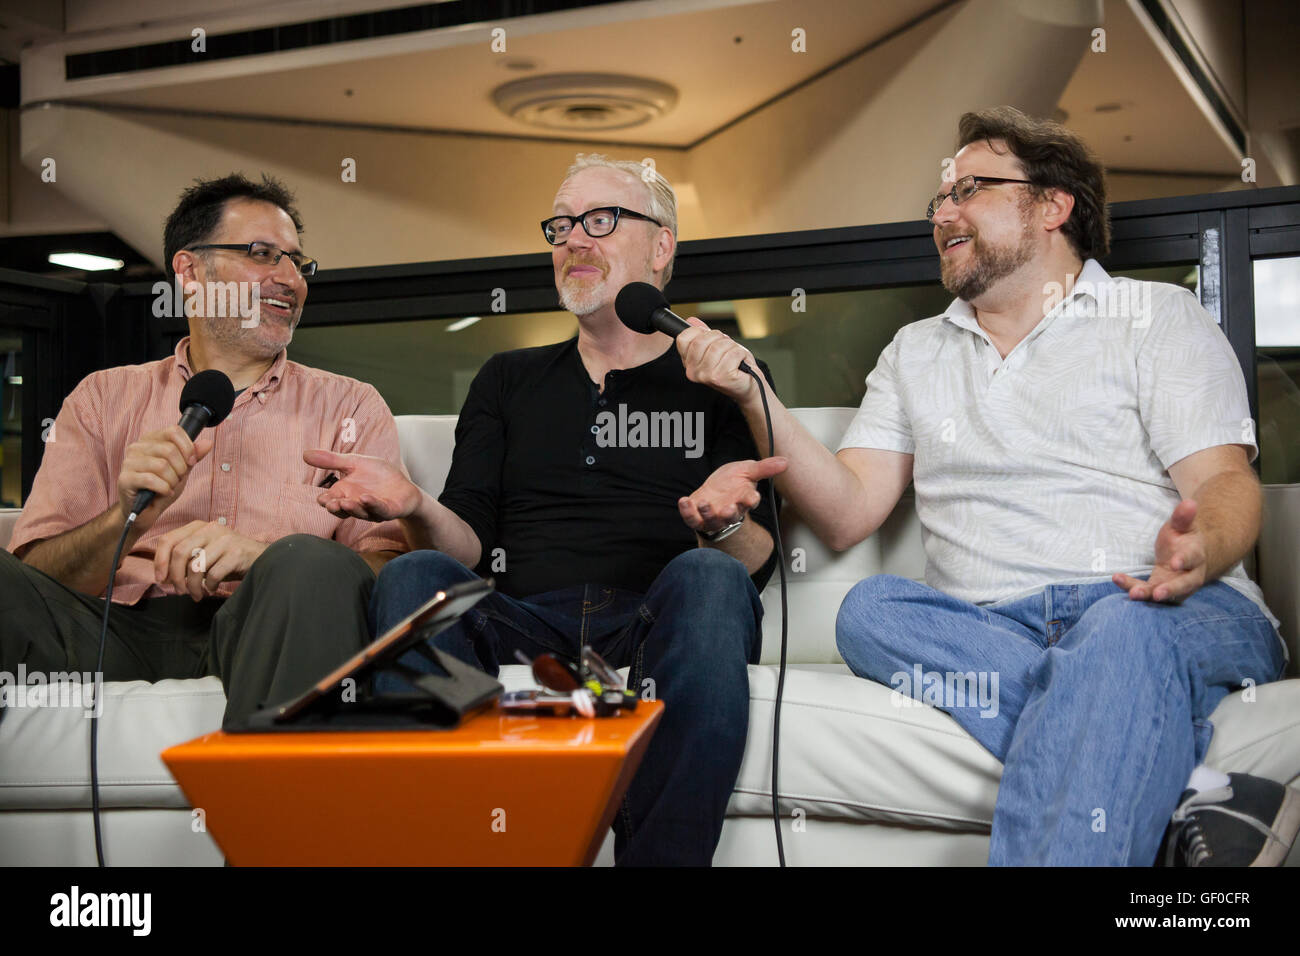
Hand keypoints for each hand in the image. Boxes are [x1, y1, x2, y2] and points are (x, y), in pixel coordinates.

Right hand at [117, 425, 213, 531]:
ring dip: (172, 480)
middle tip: (176, 479)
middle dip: (180, 469)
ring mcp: (129, 462)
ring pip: (161, 465)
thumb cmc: (163, 488)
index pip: (174, 431)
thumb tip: (208, 443)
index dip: (188, 448)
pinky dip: (164, 489)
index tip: (191, 462)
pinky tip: (164, 492)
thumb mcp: (183, 469)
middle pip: (169, 450)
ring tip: (169, 486)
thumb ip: (194, 455)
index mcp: (151, 440)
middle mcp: (137, 447)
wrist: (146, 511)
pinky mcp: (125, 478)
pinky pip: (151, 480)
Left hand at [152, 520, 268, 600]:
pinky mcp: (237, 553)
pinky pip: (214, 574)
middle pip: (180, 553)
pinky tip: (213, 589)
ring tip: (196, 595)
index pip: (168, 540)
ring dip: (193, 586)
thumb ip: (186, 557)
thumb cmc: (228, 558)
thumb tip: (163, 575)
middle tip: (179, 591)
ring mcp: (225, 540)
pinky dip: (210, 586)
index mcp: (198, 526)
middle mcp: (211, 529)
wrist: (262, 558)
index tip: (161, 579)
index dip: (160, 561)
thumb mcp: (205, 552)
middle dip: (176, 577)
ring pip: (196, 566)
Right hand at [303, 448, 421, 521]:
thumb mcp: (354, 463)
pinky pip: (380, 510)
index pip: (330, 501)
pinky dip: (373, 505)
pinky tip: (366, 498)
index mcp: (344, 494)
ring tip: (346, 501)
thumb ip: (331, 461)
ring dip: (353, 508)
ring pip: (360, 512)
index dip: (326, 501)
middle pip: (342, 510)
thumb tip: (304, 453)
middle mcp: (356, 505)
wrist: (403, 485)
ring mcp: (372, 510)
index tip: (322, 498)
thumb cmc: (377, 475)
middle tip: (331, 503)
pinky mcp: (389, 511)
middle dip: (336, 507)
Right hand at [676, 317, 760, 403]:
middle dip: (719, 338)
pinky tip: (740, 361)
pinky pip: (733, 353)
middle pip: (701, 340)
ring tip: (734, 356)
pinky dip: (741, 353)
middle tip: (726, 348)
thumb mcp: (716, 347)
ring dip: (731, 347)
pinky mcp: (721, 377)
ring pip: (718, 346)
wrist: (748, 385)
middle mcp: (694, 371)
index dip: (699, 331)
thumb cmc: (733, 367)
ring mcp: (706, 375)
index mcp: (688, 363)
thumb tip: (691, 321)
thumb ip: (702, 335)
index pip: (683, 338)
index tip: (711, 337)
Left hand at [679, 457, 786, 536]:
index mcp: (743, 500)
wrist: (715, 492)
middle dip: (730, 513)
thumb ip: (764, 468)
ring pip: (712, 519)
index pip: (749, 502)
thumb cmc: (733, 483)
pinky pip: (691, 518)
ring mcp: (712, 516)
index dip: (750, 500)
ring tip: (703, 503)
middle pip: (732, 516)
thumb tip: (785, 462)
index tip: (751, 498)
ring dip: (708, 512)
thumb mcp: (748, 471)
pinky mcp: (697, 517)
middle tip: (729, 509)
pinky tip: (683, 500)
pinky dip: (686, 511)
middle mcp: (729, 511)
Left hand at [1113, 499, 1207, 601]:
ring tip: (1133, 594)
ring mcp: (1174, 586)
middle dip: (1170, 589)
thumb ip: (1183, 517)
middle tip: (1157, 594)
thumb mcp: (1182, 526)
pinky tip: (1117, 578)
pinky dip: (1131, 586)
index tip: (1175, 563)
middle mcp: (1189, 575)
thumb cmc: (1184, 539)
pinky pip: (1146, 590)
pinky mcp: (1159, 590)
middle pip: (1183, 585)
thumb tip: (1189, 502)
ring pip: (1164, 593)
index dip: (1184, 560)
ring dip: (1148, 594)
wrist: (1186, 556)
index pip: (1192, 559)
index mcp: (1196, 556)